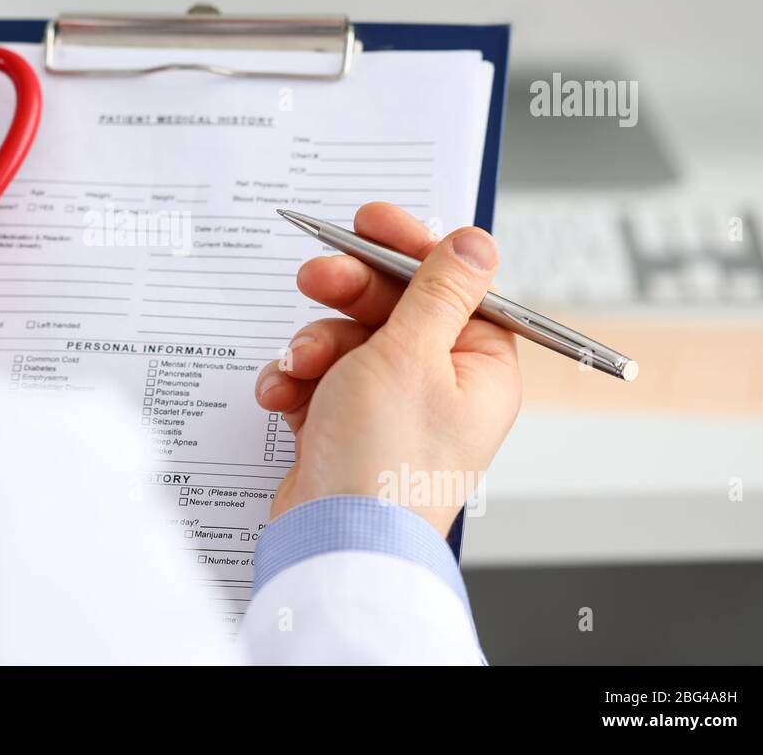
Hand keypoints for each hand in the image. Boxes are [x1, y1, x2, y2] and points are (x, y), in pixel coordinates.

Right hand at [254, 203, 521, 536]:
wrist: (333, 540)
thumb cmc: (385, 459)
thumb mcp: (411, 353)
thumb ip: (438, 289)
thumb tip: (475, 242)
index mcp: (479, 365)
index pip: (450, 285)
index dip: (408, 249)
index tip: (368, 221)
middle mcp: (441, 384)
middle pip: (394, 307)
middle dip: (348, 294)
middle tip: (315, 275)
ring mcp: (392, 407)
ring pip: (349, 340)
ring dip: (315, 344)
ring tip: (299, 365)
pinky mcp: (349, 426)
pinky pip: (322, 378)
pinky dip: (299, 381)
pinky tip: (284, 396)